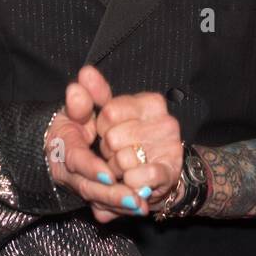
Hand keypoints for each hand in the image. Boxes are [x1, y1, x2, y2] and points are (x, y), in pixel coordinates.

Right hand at [44, 74, 148, 220]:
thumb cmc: (75, 119)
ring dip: (118, 204)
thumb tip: (86, 74)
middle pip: (86, 187)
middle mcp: (66, 170)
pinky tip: (139, 208)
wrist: (62, 141)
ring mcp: (77, 184)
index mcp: (63, 146)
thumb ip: (86, 93)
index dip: (90, 167)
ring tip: (141, 206)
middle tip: (134, 198)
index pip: (74, 158)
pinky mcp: (89, 194)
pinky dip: (119, 208)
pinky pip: (103, 206)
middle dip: (111, 194)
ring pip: (96, 199)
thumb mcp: (80, 104)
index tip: (108, 173)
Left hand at [85, 66, 182, 214]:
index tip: (108, 130)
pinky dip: (128, 183)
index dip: (102, 127)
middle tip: (116, 151)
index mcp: (150, 102)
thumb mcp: (105, 115)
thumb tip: (85, 72)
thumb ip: (93, 95)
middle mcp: (165, 121)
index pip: (110, 111)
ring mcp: (170, 147)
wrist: (151, 176)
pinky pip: (138, 178)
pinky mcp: (170, 172)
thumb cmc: (125, 140)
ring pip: (123, 161)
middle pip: (113, 138)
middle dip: (106, 150)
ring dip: (115, 169)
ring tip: (125, 166)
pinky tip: (132, 180)